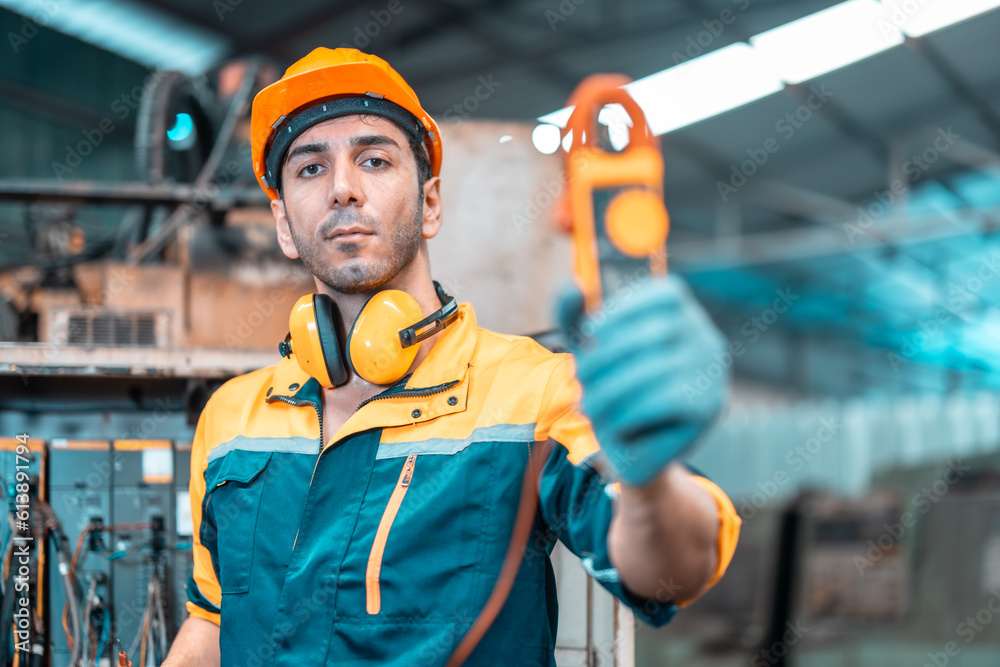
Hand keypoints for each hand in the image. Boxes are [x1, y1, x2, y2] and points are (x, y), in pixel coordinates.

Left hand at [556, 276, 728, 486]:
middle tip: (578, 377)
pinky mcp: (709, 406)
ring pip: (655, 370)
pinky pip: (664, 401)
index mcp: (682, 315)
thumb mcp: (587, 349)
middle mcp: (706, 338)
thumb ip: (575, 314)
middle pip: (656, 332)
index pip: (665, 293)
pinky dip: (628, 412)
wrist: (633, 450)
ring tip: (587, 406)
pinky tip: (614, 424)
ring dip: (609, 390)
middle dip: (605, 356)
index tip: (590, 330)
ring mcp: (713, 372)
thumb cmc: (611, 388)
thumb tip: (573, 284)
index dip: (625, 308)